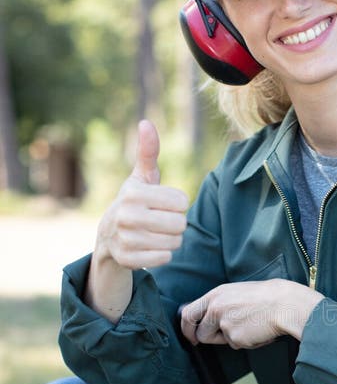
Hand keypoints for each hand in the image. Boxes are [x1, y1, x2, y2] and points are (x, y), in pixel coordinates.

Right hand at [96, 120, 188, 269]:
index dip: (178, 204)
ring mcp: (125, 239)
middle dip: (177, 224)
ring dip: (171, 240)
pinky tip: (150, 247)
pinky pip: (164, 258)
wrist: (108, 237)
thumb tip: (146, 123)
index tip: (164, 205)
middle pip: (180, 224)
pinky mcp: (127, 259)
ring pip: (174, 243)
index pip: (181, 202)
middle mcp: (126, 216)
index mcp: (133, 193)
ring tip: (155, 234)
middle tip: (162, 222)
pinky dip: (162, 254)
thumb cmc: (134, 202)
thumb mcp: (141, 178)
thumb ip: (148, 152)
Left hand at [180, 280, 323, 348]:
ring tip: (247, 326)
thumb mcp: (236, 293)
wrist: (284, 304)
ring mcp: (225, 323)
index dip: (186, 327)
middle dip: (201, 339)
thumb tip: (210, 320)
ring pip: (219, 340)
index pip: (188, 313)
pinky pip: (236, 344)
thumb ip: (220, 304)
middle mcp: (216, 308)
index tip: (191, 334)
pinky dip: (245, 341)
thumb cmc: (266, 297)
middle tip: (206, 341)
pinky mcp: (235, 337)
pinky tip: (257, 330)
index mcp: (215, 295)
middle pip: (199, 332)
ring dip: (229, 338)